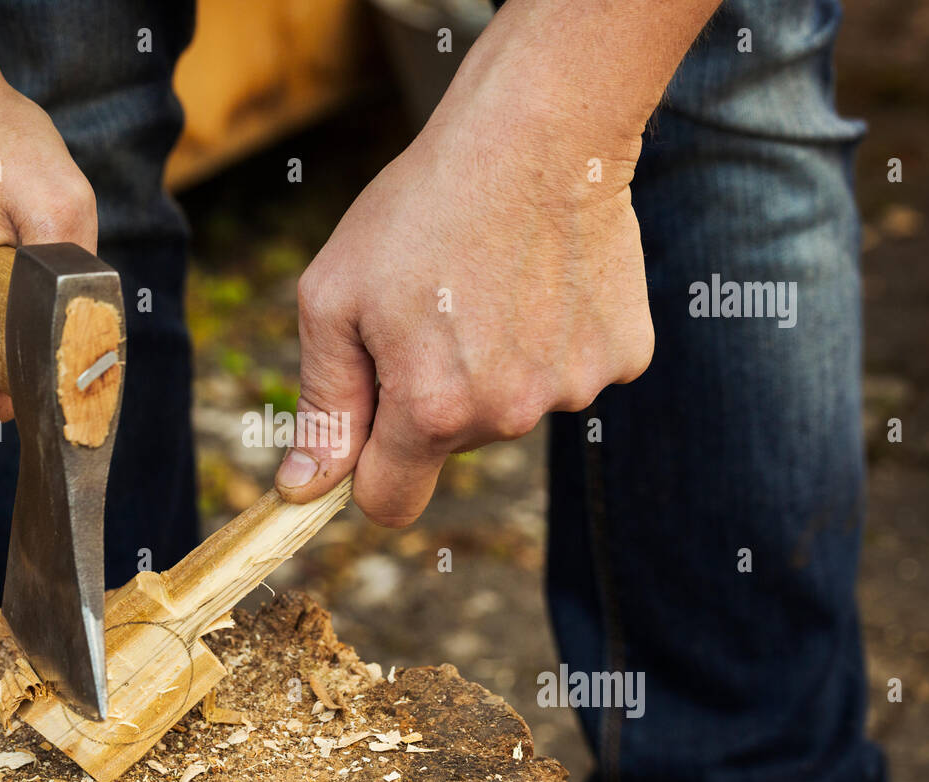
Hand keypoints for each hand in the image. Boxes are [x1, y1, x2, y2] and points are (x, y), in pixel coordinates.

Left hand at [274, 109, 653, 525]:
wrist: (537, 131)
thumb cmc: (419, 209)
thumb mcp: (334, 299)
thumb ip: (322, 403)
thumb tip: (305, 490)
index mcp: (432, 409)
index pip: (390, 502)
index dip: (367, 473)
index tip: (368, 433)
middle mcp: (509, 415)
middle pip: (449, 446)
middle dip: (429, 397)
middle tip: (433, 308)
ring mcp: (574, 389)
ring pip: (511, 408)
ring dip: (492, 367)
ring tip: (488, 284)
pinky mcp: (623, 358)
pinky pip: (567, 374)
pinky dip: (551, 341)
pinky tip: (542, 281)